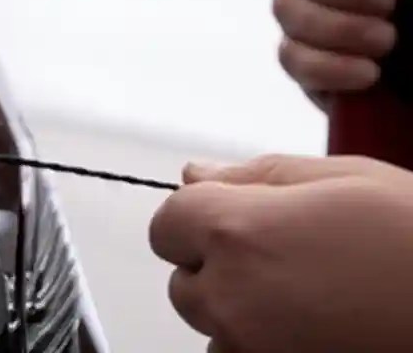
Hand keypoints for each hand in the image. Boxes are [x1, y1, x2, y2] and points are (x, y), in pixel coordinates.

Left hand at [150, 154, 412, 352]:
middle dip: (219, 265)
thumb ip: (255, 176)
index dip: (202, 216)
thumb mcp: (342, 177)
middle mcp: (230, 296)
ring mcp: (253, 347)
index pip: (167, 223)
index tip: (240, 215)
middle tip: (290, 254)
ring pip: (213, 327)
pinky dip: (265, 345)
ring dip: (241, 311)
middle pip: (183, 280)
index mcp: (234, 232)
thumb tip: (195, 173)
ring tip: (313, 294)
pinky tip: (318, 327)